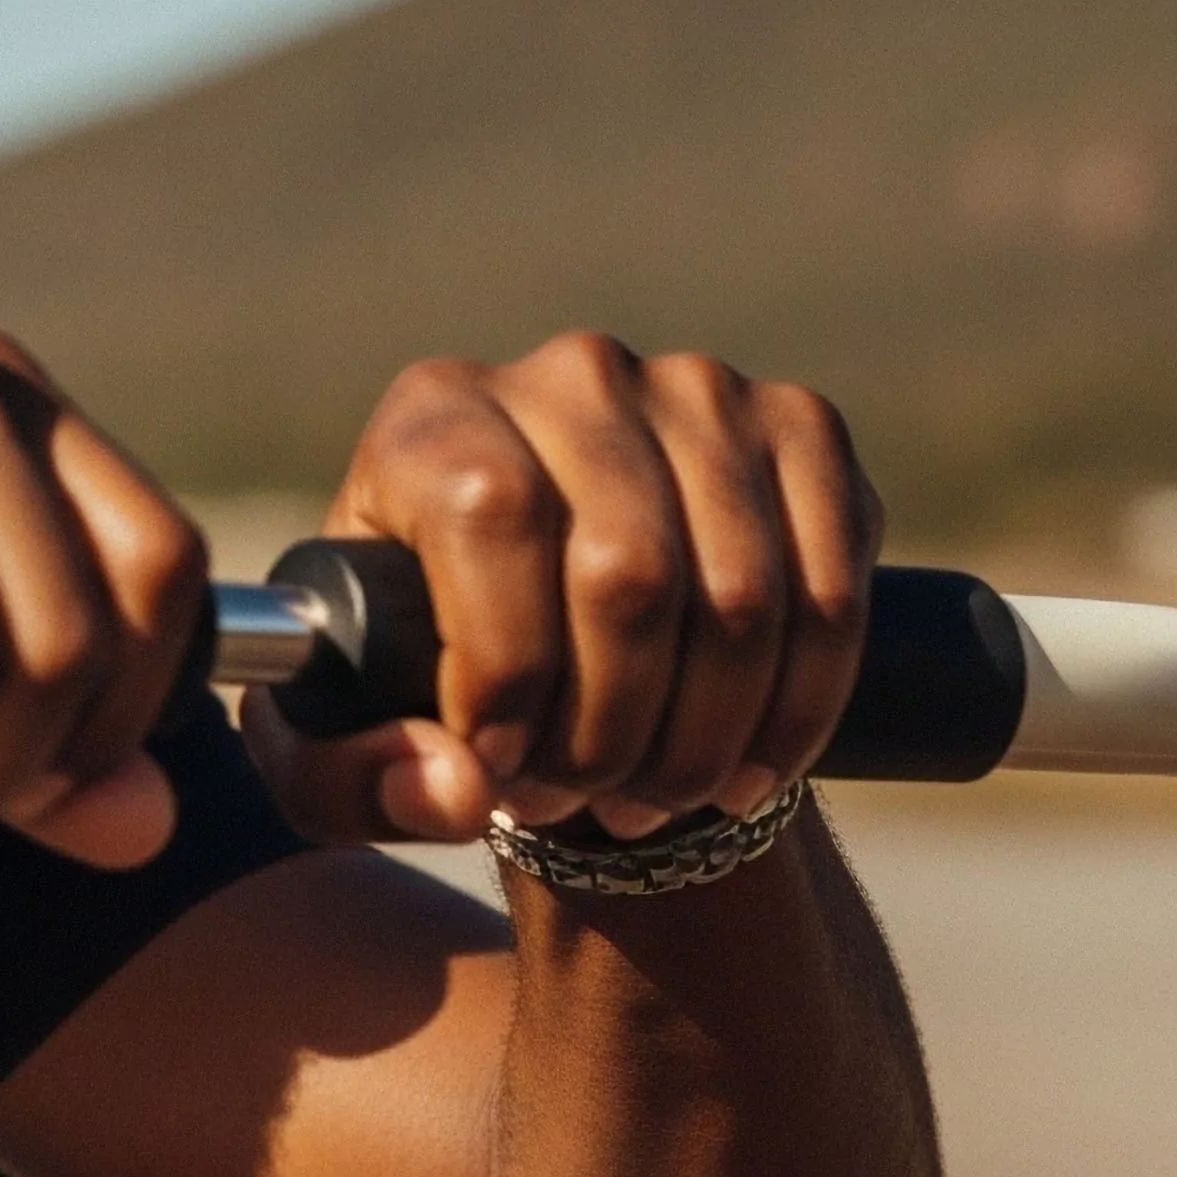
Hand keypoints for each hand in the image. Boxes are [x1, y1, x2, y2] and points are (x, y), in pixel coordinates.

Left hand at [242, 334, 880, 847]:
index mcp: (437, 414)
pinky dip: (799, 707)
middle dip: (613, 730)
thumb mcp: (343, 734)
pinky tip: (748, 770)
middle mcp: (572, 374)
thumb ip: (350, 776)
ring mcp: (699, 390)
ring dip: (706, 738)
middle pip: (627, 568)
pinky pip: (832, 589)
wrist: (555, 621)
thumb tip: (458, 789)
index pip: (493, 513)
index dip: (507, 667)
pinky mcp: (801, 428)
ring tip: (657, 800)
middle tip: (590, 803)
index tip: (501, 771)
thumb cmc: (424, 675)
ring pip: (740, 594)